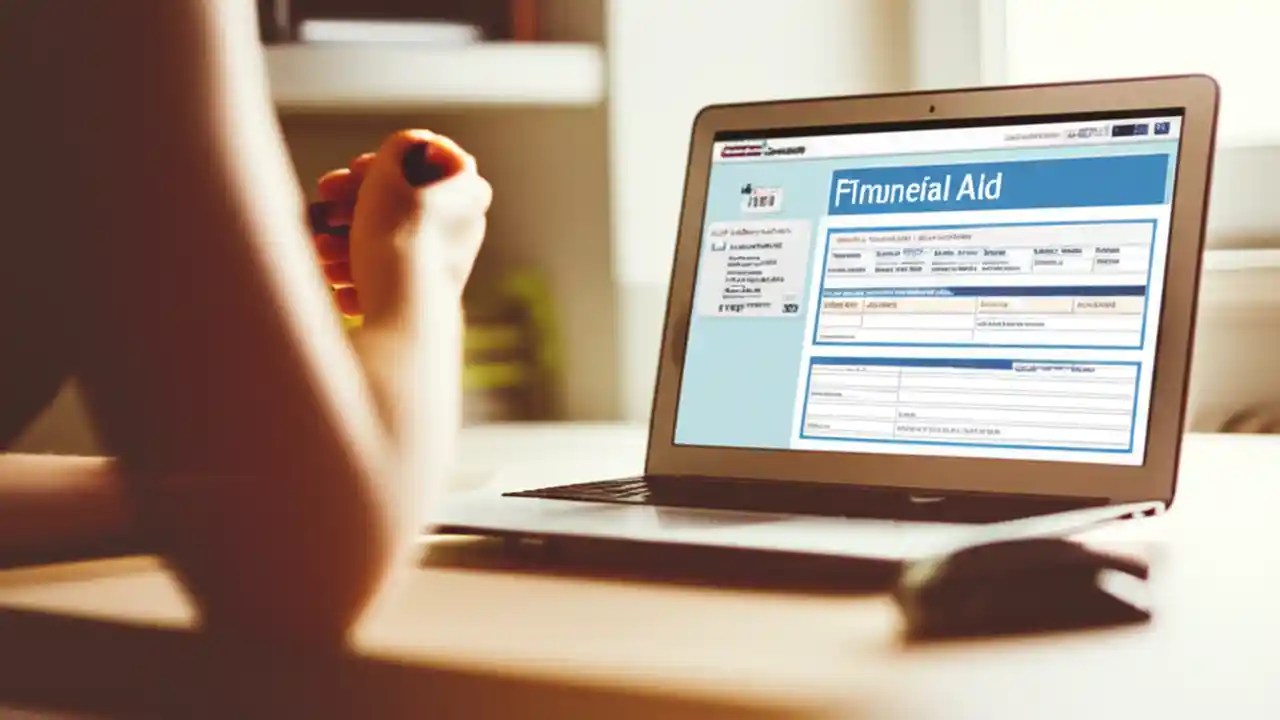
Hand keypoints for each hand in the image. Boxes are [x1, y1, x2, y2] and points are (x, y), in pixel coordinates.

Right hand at [308, 130, 490, 324]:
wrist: (403, 316)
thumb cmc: (398, 239)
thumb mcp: (389, 175)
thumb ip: (398, 148)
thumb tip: (411, 141)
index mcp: (468, 193)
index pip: (432, 156)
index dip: (389, 157)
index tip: (357, 169)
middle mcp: (463, 228)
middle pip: (402, 201)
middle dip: (354, 202)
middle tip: (325, 202)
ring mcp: (444, 263)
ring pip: (387, 238)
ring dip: (347, 238)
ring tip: (320, 250)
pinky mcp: (423, 295)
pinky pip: (386, 273)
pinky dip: (358, 272)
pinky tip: (336, 283)